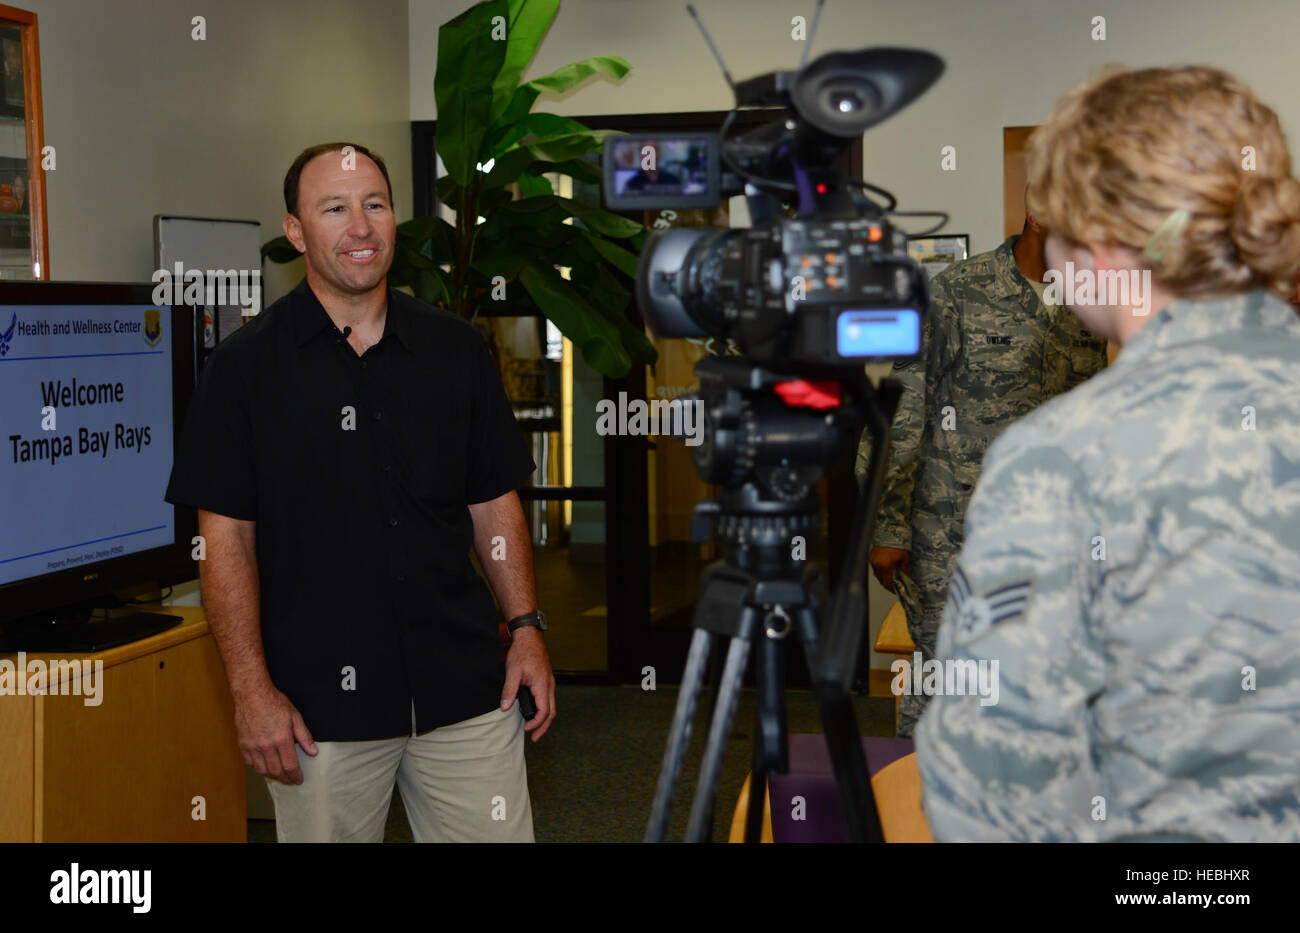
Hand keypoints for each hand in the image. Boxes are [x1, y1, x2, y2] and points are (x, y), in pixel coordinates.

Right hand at [232, 682, 316, 784]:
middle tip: (291, 780)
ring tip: (279, 775)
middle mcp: (266, 746)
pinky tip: (265, 766)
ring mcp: (253, 747)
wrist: (252, 694)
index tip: (299, 779)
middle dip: (285, 779)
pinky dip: (258, 768)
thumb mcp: (295, 717)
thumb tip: (313, 751)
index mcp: (282, 739)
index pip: (290, 766)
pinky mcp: (243, 745)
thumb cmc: (274, 703)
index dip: (296, 776)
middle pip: (276, 771)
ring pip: (262, 770)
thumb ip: (304, 736)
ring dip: (272, 776)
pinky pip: (250, 763)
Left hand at [501, 627, 555, 741]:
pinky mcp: (546, 680)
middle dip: (544, 727)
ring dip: (545, 719)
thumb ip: (509, 691)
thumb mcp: (512, 671)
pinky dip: (544, 710)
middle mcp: (549, 685)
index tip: (526, 728)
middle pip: (552, 712)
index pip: (544, 711)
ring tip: (534, 728)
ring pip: (552, 706)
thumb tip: (504, 708)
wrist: (529, 636)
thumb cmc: (522, 652)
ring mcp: (549, 682)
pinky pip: (548, 699)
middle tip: (534, 738)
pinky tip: (535, 712)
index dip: (536, 723)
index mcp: (542, 685)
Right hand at [869, 546, 910, 593]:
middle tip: (894, 585)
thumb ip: (904, 572)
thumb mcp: (905, 560)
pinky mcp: (871, 558)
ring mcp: (873, 562)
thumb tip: (904, 581)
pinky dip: (880, 571)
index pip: (887, 583)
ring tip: (890, 576)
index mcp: (887, 566)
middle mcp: (878, 565)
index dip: (892, 589)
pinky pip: (875, 569)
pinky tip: (885, 568)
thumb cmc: (898, 545)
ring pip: (877, 575)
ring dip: (883, 578)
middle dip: (888, 584)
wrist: (890, 533)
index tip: (896, 590)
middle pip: (881, 581)